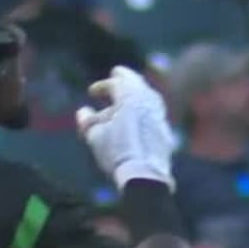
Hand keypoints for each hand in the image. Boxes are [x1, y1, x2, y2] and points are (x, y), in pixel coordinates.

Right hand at [75, 65, 175, 190]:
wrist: (145, 174)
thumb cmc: (117, 152)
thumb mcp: (95, 136)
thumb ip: (88, 121)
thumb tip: (83, 112)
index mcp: (130, 97)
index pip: (116, 84)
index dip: (102, 86)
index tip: (92, 92)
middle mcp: (147, 101)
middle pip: (136, 83)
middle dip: (125, 78)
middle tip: (117, 73)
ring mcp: (159, 115)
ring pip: (148, 96)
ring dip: (136, 93)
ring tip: (127, 96)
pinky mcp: (165, 130)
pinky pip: (154, 111)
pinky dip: (144, 108)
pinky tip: (139, 115)